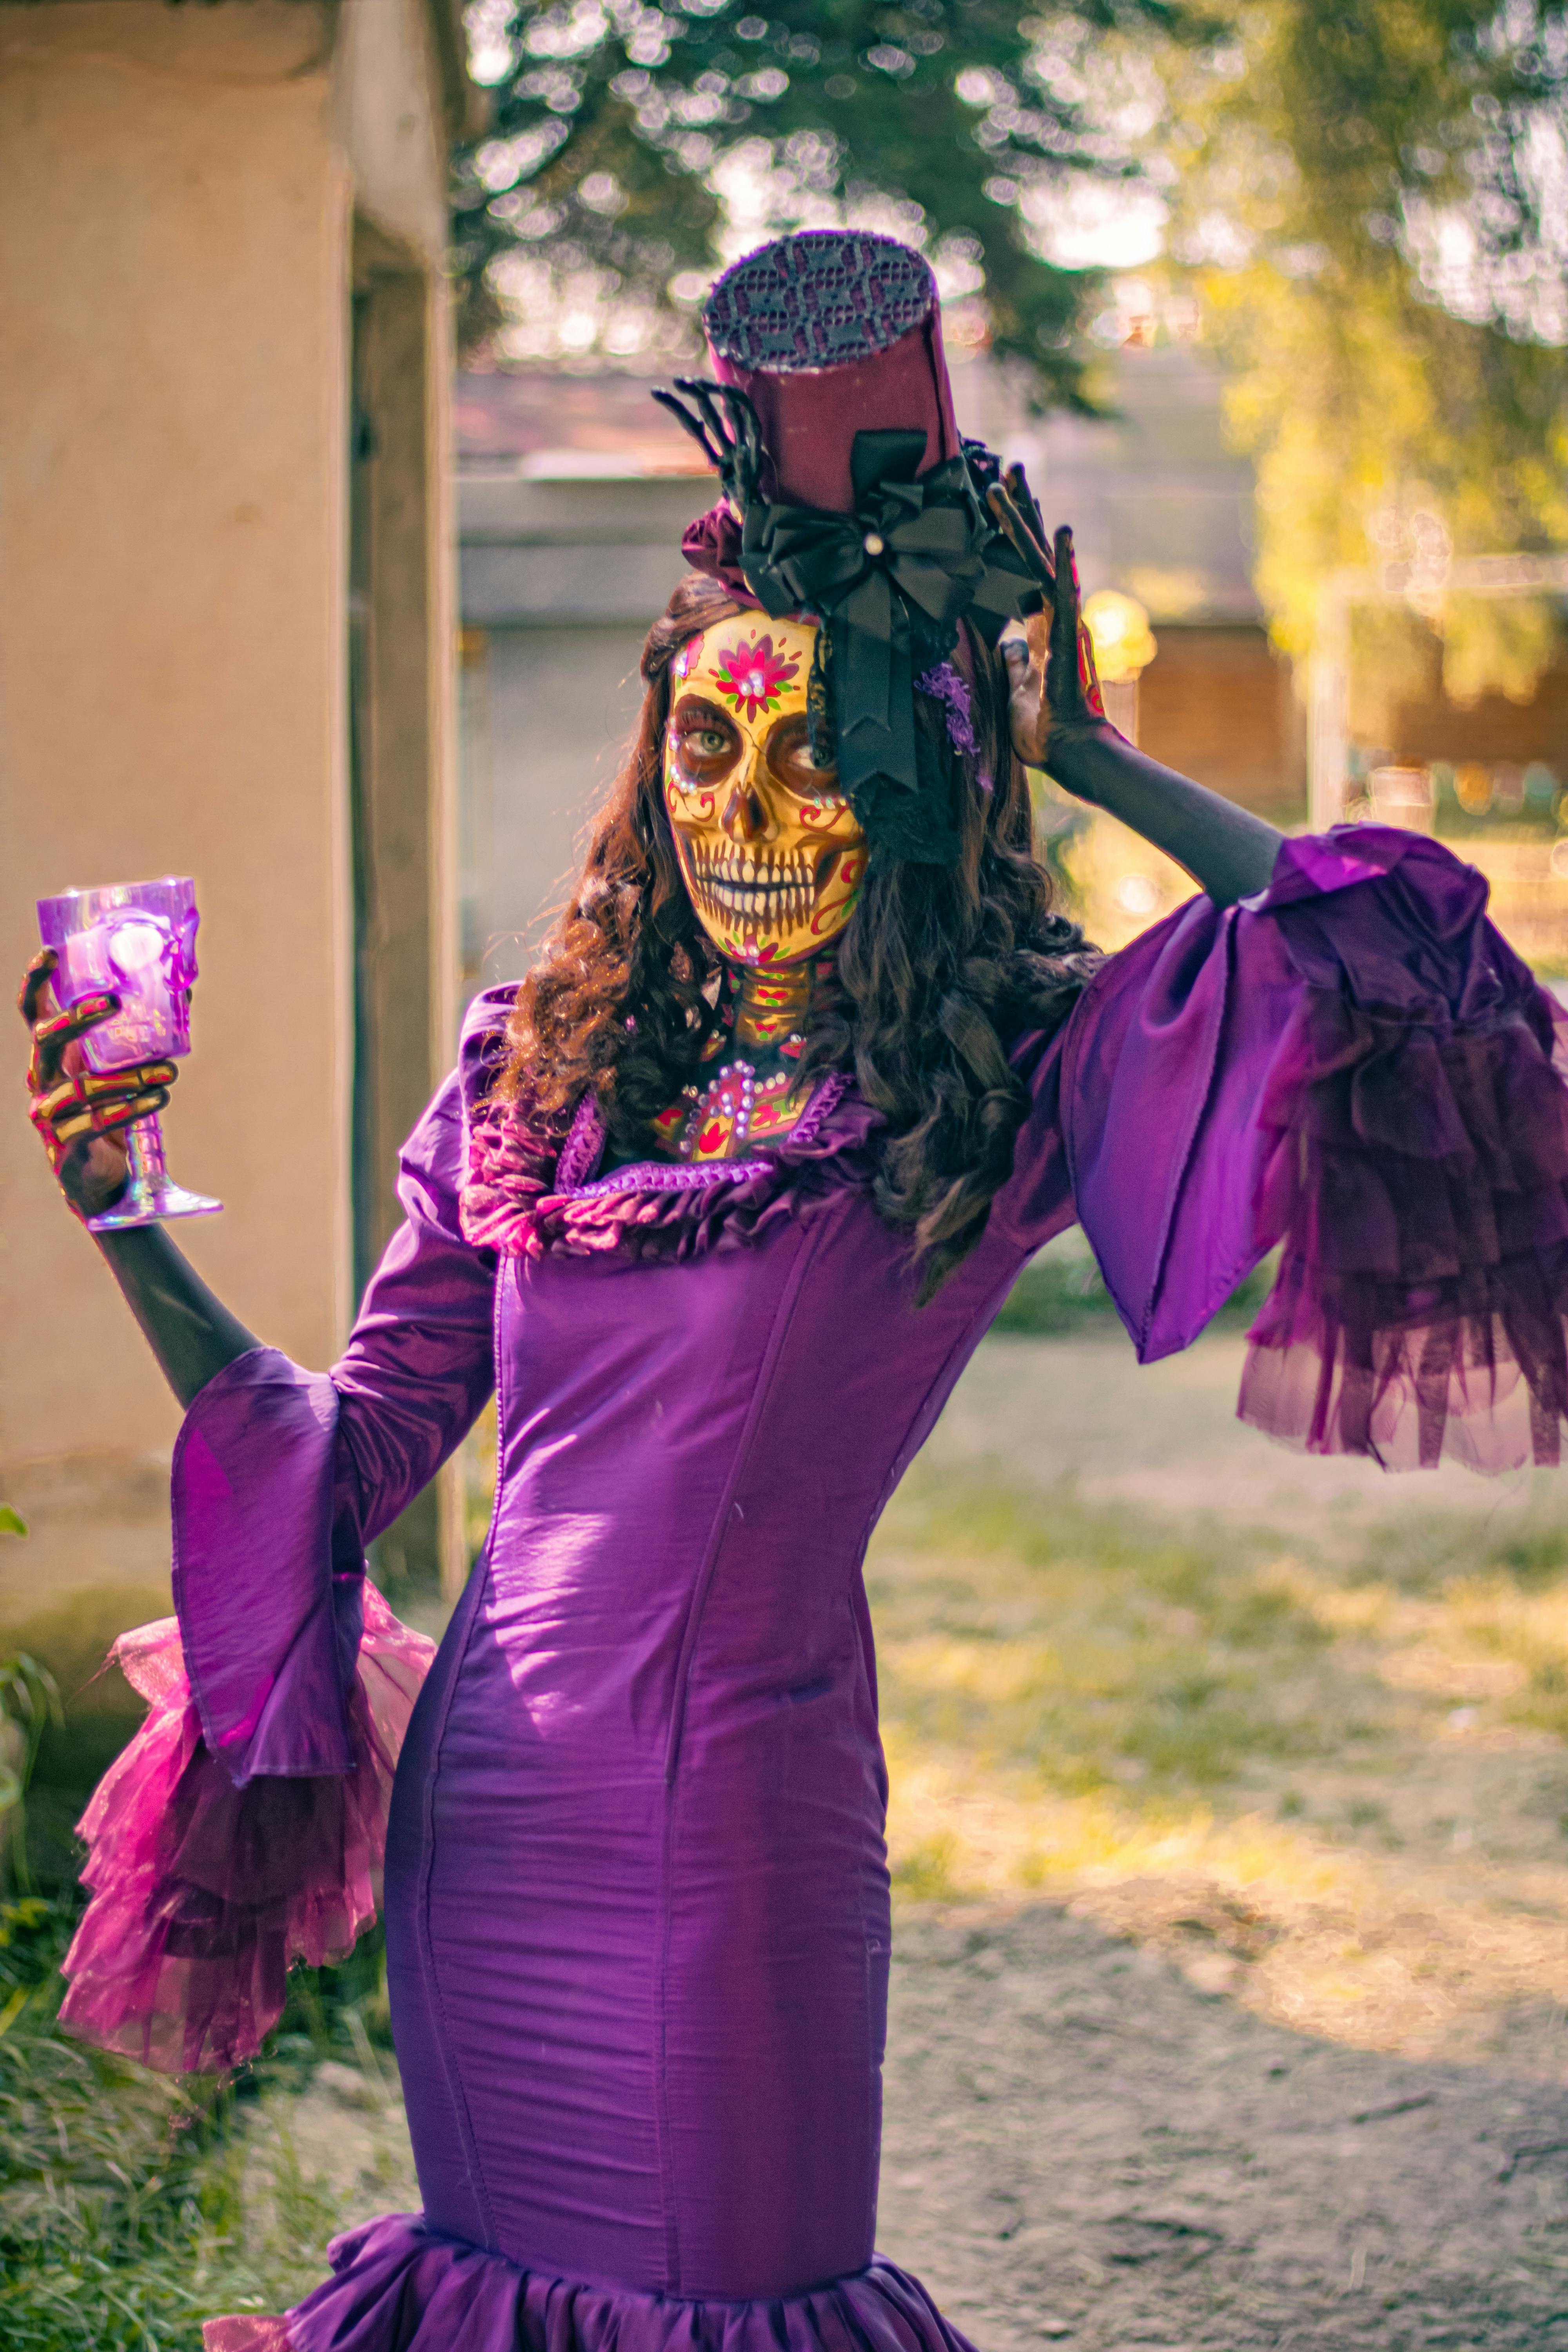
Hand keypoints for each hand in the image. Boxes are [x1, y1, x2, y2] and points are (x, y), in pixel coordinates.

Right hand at [19, 951, 174, 1221]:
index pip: (32, 1012)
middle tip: (116, 1002)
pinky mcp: (65, 1144)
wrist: (104, 1177)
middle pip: (46, 1039)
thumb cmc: (112, 1111)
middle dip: (78, 1017)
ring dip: (129, 1075)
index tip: (52, 952)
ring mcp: (47, 1113)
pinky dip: (132, 1108)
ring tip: (170, 1071)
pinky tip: (159, 1098)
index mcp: (51, 1056)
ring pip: (82, 1086)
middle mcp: (41, 1079)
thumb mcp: (122, 1068)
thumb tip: (184, 988)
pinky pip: (97, 1121)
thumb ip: (142, 1034)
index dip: (35, 982)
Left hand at [989, 494, 1108, 786]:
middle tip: (1006, 468)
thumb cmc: (1044, 729)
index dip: (1008, 539)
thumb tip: (1003, 642)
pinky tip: (1060, 530)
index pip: (1018, 572)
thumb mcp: (1014, 689)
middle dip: (1018, 512)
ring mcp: (1060, 622)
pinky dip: (1061, 562)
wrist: (1068, 752)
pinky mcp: (1066, 636)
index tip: (997, 504)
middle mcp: (1051, 616)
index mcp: (1038, 628)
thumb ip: (1010, 662)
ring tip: (1011, 481)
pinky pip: (1063, 592)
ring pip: (1038, 562)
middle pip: (1029, 554)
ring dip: (1024, 522)